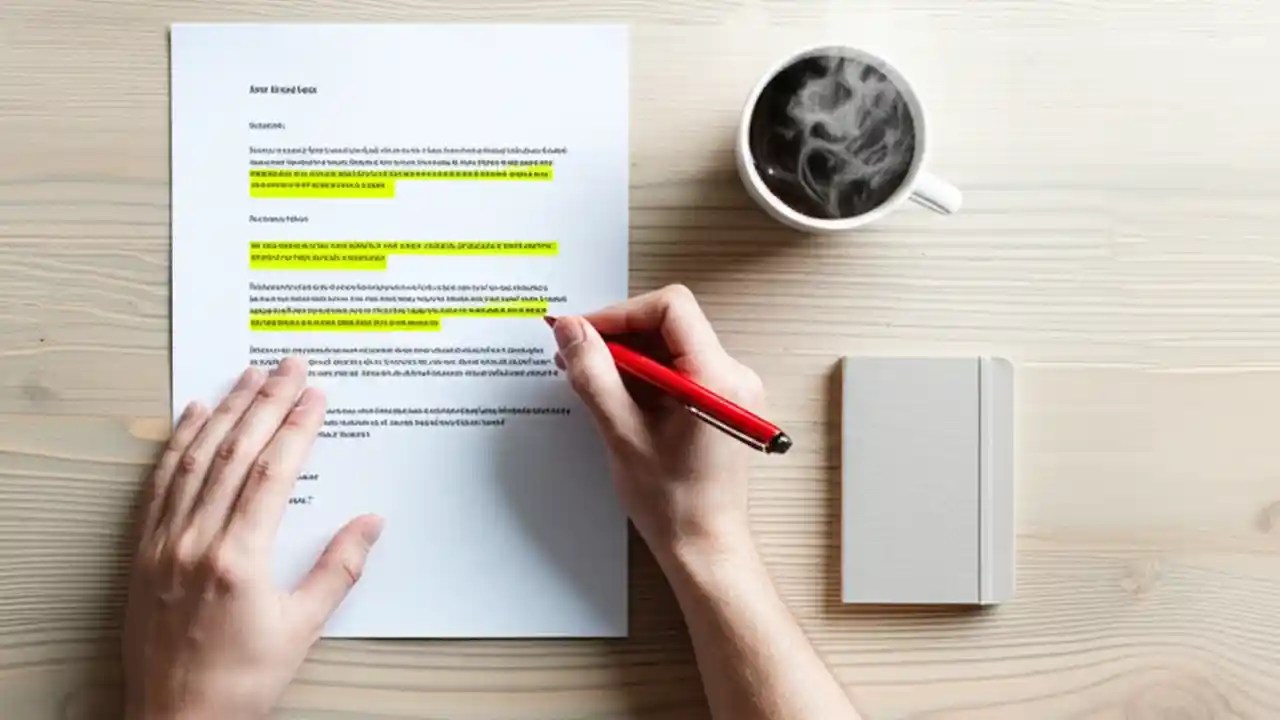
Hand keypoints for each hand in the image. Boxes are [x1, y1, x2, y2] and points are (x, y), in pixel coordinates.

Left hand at [124, 358, 382, 719]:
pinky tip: (192, 417)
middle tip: (287, 367)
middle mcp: (196, 542)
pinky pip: (160, 484)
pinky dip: (177, 444)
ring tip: (246, 377)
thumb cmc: (240, 682)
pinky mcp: (143, 553)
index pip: (273, 472)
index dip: (296, 426)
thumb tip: (370, 522)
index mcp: (239, 559)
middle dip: (265, 403)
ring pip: (195, 459)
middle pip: (235, 453)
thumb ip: (338, 569)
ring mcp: (164, 544)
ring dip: (224, 412)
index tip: (314, 395)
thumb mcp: (302, 629)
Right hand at [552, 285, 763, 563]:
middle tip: (576, 356)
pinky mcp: (722, 402)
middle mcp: (733, 375)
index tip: (584, 333)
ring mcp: (732, 389)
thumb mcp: (622, 434)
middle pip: (671, 324)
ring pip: (672, 346)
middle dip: (619, 335)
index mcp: (717, 378)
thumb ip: (594, 375)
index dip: (621, 313)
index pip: (671, 308)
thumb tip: (571, 330)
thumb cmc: (673, 502)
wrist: (705, 546)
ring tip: (590, 380)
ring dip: (629, 357)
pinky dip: (645, 375)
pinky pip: (680, 368)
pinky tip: (617, 398)